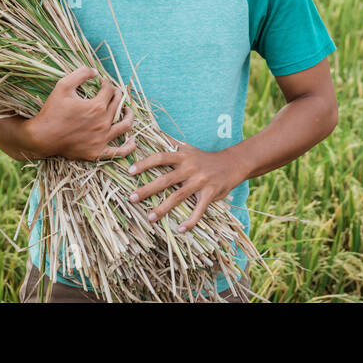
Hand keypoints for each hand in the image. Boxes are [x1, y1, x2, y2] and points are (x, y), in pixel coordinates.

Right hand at [32, 65, 136, 161]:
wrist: (41, 137)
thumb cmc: (52, 111)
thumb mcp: (63, 85)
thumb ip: (81, 74)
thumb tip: (96, 71)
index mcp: (97, 106)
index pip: (110, 90)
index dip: (107, 83)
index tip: (102, 82)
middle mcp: (103, 122)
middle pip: (118, 105)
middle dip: (117, 95)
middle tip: (112, 93)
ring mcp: (102, 139)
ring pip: (125, 126)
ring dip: (129, 116)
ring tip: (127, 111)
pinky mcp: (97, 152)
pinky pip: (119, 152)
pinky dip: (129, 147)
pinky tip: (133, 141)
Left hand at [126, 142, 244, 232]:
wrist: (233, 163)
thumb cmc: (204, 158)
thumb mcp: (189, 149)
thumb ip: (171, 146)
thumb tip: (152, 133)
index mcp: (183, 156)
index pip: (160, 158)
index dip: (145, 163)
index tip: (130, 171)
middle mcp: (190, 168)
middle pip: (165, 179)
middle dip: (147, 189)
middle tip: (131, 198)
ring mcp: (201, 181)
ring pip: (178, 196)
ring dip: (163, 208)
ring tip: (150, 217)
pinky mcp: (211, 193)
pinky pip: (199, 209)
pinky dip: (190, 221)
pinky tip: (181, 229)